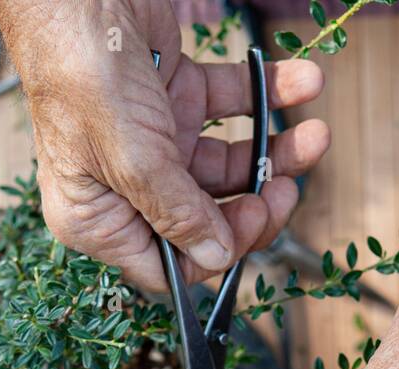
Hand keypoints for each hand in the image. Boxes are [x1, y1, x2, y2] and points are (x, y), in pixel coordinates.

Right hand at [0, 0, 330, 291]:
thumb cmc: (82, 74)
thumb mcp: (134, 159)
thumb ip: (179, 214)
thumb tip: (217, 258)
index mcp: (99, 218)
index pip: (171, 264)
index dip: (220, 250)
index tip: (256, 217)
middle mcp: (125, 186)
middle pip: (208, 219)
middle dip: (257, 203)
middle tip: (290, 185)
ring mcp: (153, 142)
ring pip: (228, 165)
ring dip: (276, 153)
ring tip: (316, 134)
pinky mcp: (175, 97)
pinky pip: (231, 107)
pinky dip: (268, 95)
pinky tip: (303, 83)